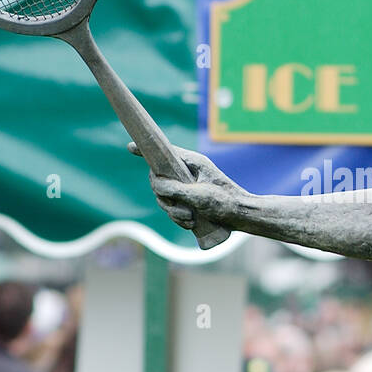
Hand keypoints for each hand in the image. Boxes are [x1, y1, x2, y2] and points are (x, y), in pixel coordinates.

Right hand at [129, 142, 243, 228]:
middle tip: (182, 208)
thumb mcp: (198, 195)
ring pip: (165, 199)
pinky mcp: (189, 201)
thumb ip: (174, 190)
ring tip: (191, 218)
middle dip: (166, 199)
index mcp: (192, 162)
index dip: (146, 150)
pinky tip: (191, 223)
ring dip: (175, 212)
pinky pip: (173, 210)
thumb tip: (155, 186)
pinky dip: (180, 218)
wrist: (241, 216)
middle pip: (159, 182)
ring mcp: (187, 187)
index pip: (164, 152)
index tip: (130, 147)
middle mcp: (187, 172)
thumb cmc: (224, 201)